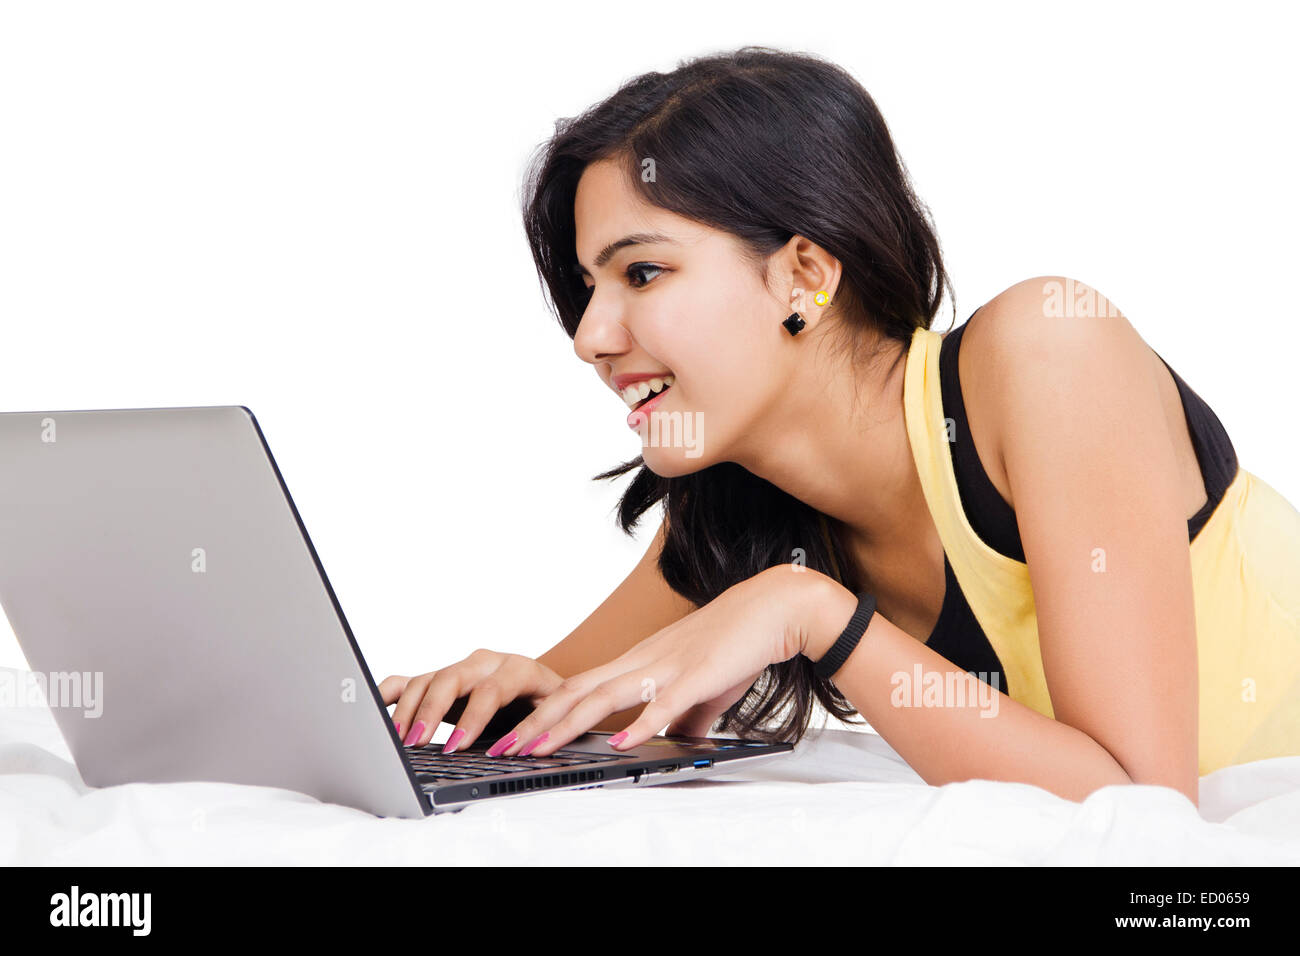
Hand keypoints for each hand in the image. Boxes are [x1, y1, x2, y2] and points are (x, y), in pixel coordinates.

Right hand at [379, 650, 563, 751]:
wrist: (549, 689)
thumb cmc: (552, 707)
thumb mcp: (555, 717)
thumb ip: (537, 729)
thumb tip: (517, 750)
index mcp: (518, 669)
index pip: (490, 689)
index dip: (473, 718)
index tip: (456, 746)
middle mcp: (486, 662)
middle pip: (451, 677)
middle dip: (432, 711)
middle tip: (416, 742)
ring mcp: (461, 668)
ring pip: (428, 679)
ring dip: (409, 709)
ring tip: (399, 738)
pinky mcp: (441, 678)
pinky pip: (409, 680)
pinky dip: (388, 694)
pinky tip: (370, 709)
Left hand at [487, 565, 837, 757]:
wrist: (772, 607)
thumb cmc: (736, 643)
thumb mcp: (699, 685)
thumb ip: (681, 714)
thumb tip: (674, 740)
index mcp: (638, 661)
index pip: (577, 687)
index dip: (542, 711)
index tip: (514, 732)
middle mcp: (642, 661)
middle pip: (576, 692)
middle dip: (536, 722)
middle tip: (501, 744)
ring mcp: (666, 666)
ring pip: (605, 696)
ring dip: (566, 724)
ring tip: (537, 747)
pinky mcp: (697, 675)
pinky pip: (663, 702)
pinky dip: (639, 723)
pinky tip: (620, 741)